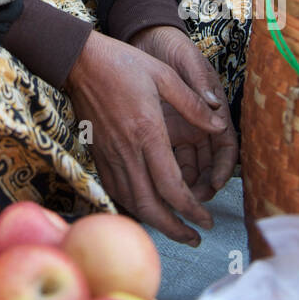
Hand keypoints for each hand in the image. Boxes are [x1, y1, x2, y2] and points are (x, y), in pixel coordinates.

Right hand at [65, 29, 229, 245]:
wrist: (79, 61)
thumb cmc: (121, 63)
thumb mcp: (163, 74)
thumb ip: (193, 103)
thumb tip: (219, 125)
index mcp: (147, 132)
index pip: (171, 186)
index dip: (191, 210)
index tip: (206, 219)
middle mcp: (127, 151)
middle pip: (150, 206)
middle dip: (174, 229)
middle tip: (194, 238)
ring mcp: (109, 155)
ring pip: (131, 203)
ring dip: (154, 222)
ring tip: (174, 230)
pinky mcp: (98, 154)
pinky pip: (115, 190)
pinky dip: (132, 206)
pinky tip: (145, 208)